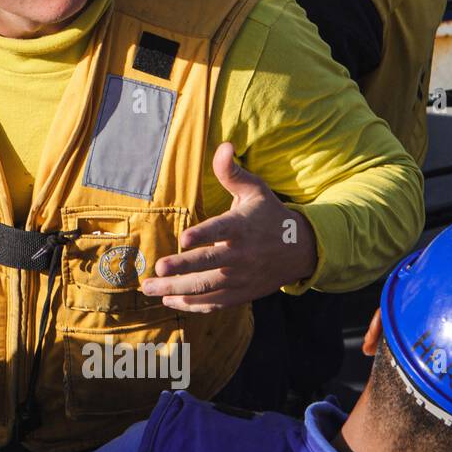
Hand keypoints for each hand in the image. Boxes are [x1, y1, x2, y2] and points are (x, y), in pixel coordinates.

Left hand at [139, 142, 317, 311]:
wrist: (301, 250)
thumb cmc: (269, 215)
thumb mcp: (255, 191)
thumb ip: (232, 172)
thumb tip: (223, 146)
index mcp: (242, 227)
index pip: (221, 230)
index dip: (203, 235)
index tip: (183, 238)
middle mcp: (241, 255)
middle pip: (209, 265)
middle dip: (181, 269)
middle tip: (157, 269)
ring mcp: (241, 277)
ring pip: (206, 288)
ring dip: (176, 291)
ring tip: (149, 288)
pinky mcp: (241, 293)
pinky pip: (214, 302)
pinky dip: (192, 305)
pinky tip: (169, 300)